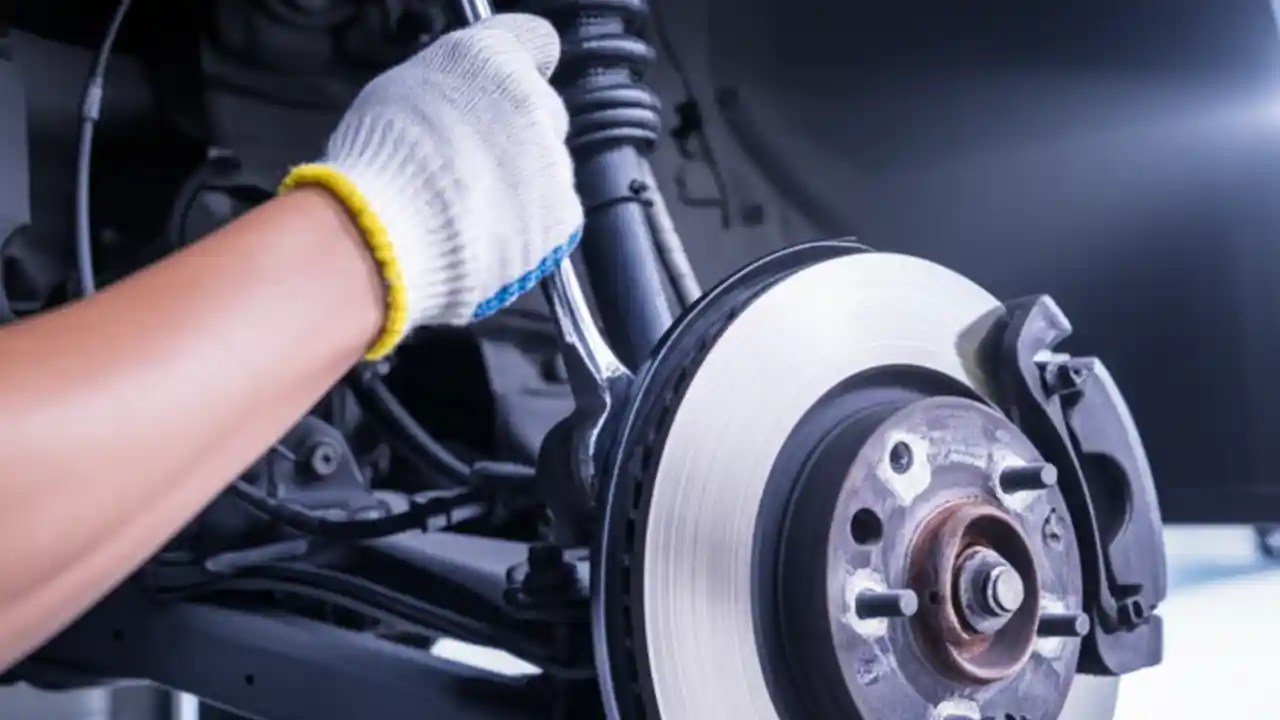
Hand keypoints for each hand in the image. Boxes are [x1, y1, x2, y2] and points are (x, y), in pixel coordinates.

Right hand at [282, 14, 582, 357]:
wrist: (390, 232)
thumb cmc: (378, 165)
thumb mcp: (399, 93)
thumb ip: (451, 88)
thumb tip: (461, 102)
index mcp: (490, 57)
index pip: (535, 40)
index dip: (521, 67)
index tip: (511, 89)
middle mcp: (532, 99)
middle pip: (541, 111)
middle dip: (517, 136)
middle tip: (470, 165)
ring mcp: (554, 158)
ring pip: (547, 167)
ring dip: (521, 185)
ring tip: (466, 209)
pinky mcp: (563, 212)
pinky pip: (553, 216)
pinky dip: (528, 229)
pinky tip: (486, 235)